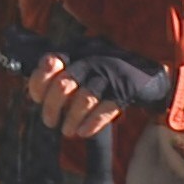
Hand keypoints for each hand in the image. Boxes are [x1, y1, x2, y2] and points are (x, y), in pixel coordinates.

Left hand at [23, 42, 173, 138]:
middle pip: (64, 85)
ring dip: (72, 119)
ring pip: (84, 99)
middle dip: (52, 107)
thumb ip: (60, 71)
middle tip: (50, 122)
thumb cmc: (107, 67)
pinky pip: (107, 108)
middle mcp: (91, 60)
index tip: (37, 98)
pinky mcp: (126, 89)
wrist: (148, 67)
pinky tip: (84, 132)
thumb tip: (35, 91)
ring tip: (68, 131)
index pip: (50, 63)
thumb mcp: (82, 60)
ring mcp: (109, 75)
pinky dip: (93, 123)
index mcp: (77, 51)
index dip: (39, 81)